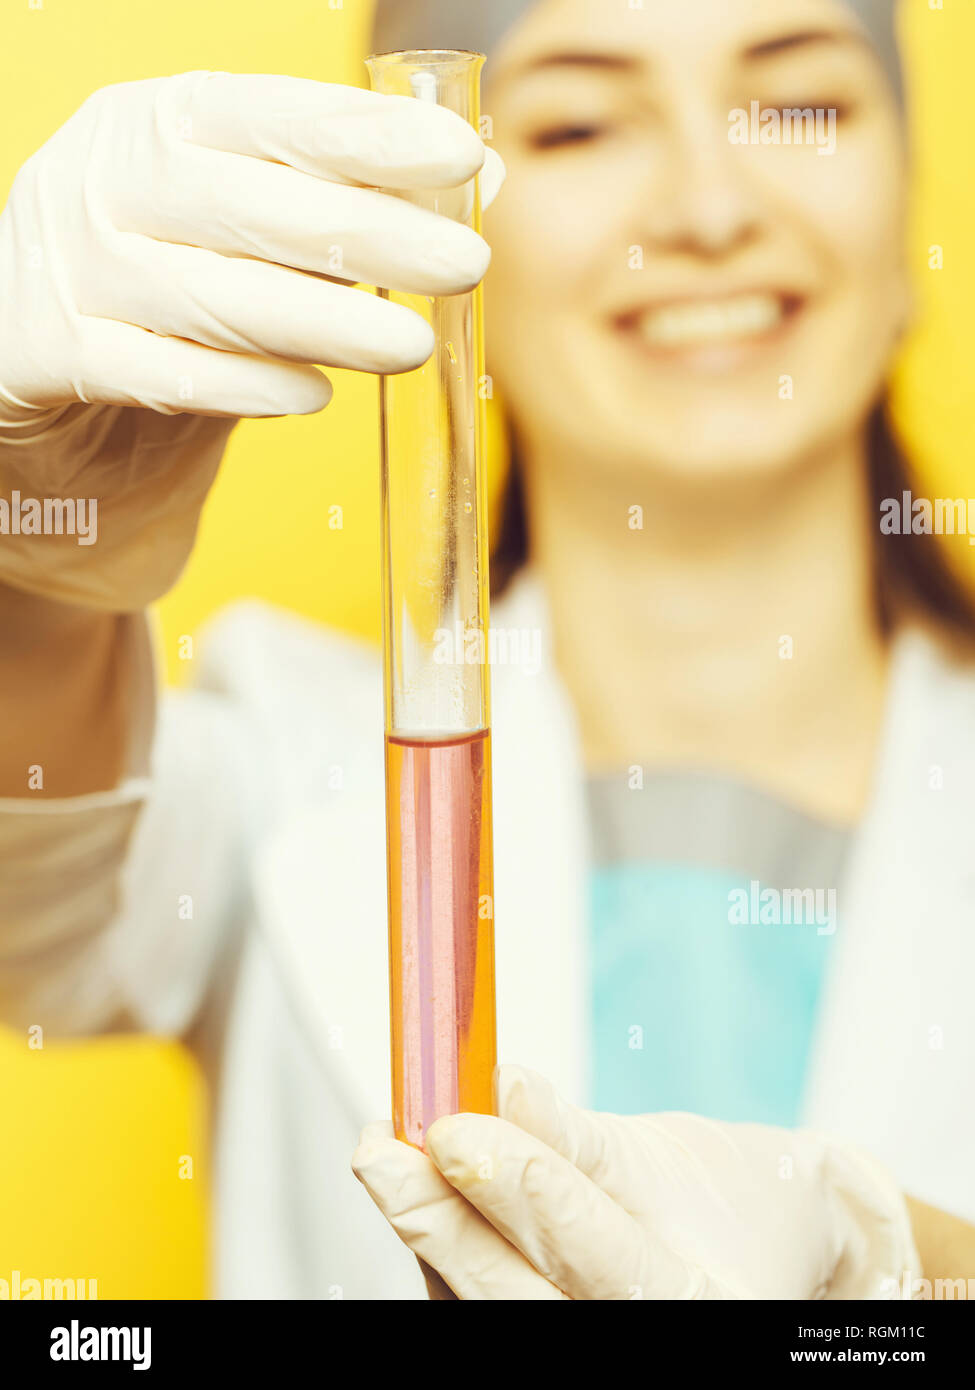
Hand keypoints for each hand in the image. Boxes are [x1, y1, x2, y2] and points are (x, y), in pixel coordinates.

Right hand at [0, 71, 502, 609]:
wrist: (49, 391)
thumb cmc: (170, 302)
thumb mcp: (255, 245)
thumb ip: (346, 211)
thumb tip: (478, 178)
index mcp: (154, 124)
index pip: (269, 115)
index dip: (367, 135)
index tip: (459, 153)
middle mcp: (99, 178)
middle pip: (245, 202)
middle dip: (366, 231)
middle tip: (465, 264)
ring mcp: (62, 265)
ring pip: (205, 293)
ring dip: (319, 322)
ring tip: (408, 346)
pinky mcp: (38, 353)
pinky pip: (149, 371)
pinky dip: (236, 385)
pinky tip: (310, 398)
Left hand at [353, 1065, 919, 1299]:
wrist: (754, 1255)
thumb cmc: (726, 1203)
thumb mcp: (666, 1158)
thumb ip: (577, 1138)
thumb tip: (502, 1085)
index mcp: (704, 1306)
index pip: (602, 1258)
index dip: (523, 1192)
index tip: (459, 1130)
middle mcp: (642, 1345)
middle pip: (522, 1302)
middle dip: (444, 1225)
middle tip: (385, 1155)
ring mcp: (583, 1355)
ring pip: (486, 1306)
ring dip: (430, 1230)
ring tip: (390, 1156)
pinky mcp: (535, 1342)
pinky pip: (469, 1304)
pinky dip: (438, 1247)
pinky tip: (415, 1191)